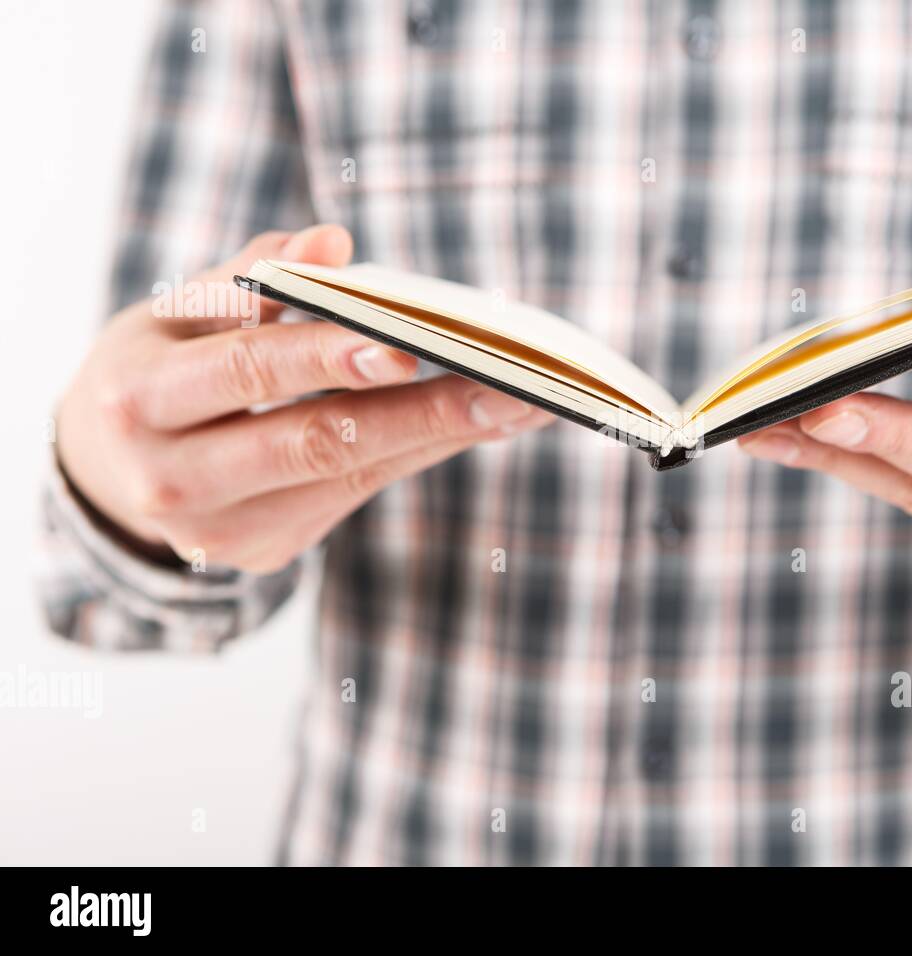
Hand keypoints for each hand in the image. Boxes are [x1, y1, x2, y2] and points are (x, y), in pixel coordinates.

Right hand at [57, 225, 551, 572]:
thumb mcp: (172, 314)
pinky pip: (353, 495)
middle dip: (418, 411)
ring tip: (519, 405)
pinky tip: (475, 424)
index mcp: (138, 399)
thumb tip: (333, 241)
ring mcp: (220, 530)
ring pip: (346, 475)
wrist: (105, 473)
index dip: (329, 356)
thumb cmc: (152, 372)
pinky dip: (417, 454)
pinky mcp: (262, 551)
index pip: (249, 370)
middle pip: (314, 440)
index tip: (411, 342)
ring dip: (439, 436)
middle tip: (505, 385)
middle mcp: (174, 479)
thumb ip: (252, 274)